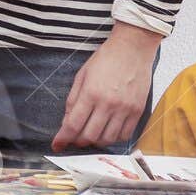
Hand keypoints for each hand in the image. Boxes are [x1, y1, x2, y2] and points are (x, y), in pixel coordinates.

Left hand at [52, 24, 160, 150]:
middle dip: (78, 141)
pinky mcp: (138, 111)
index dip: (63, 139)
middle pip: (89, 136)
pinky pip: (125, 135)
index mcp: (91, 93)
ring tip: (91, 133)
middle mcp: (108, 104)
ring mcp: (125, 109)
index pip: (73, 125)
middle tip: (75, 137)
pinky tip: (108, 131)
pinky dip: (114, 138)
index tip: (57, 145)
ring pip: (107, 139)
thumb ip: (73, 100)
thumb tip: (66, 123)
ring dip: (96, 141)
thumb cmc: (105, 58)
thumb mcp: (82, 75)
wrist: (133, 48)